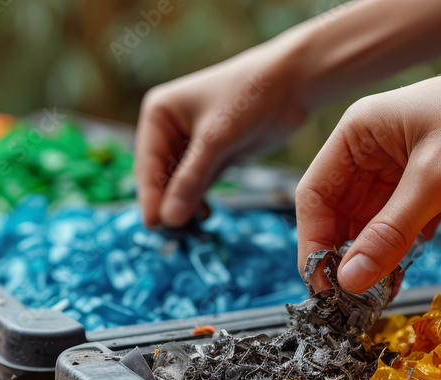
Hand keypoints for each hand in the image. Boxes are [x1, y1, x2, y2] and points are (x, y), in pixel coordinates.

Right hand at [135, 43, 308, 226]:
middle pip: (160, 177)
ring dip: (184, 206)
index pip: (147, 163)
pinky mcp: (212, 156)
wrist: (292, 84)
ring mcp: (191, 144)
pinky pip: (198, 185)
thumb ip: (191, 180)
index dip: (150, 196)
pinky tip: (204, 215)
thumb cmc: (250, 96)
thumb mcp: (216, 139)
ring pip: (179, 185)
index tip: (154, 225)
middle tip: (174, 234)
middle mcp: (170, 129)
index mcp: (159, 114)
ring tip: (192, 227)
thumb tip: (169, 218)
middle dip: (168, 203)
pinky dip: (199, 200)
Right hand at [296, 54, 440, 293]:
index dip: (313, 243)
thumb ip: (391, 231)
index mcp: (358, 133)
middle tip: (350, 298)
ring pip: (371, 223)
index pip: (314, 195)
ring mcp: (401, 167)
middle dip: (344, 256)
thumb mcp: (436, 177)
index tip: (323, 284)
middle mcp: (373, 150)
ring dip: (372, 257)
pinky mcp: (430, 182)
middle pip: (340, 213)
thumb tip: (351, 278)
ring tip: (375, 294)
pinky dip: (400, 249)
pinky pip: (402, 224)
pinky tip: (399, 275)